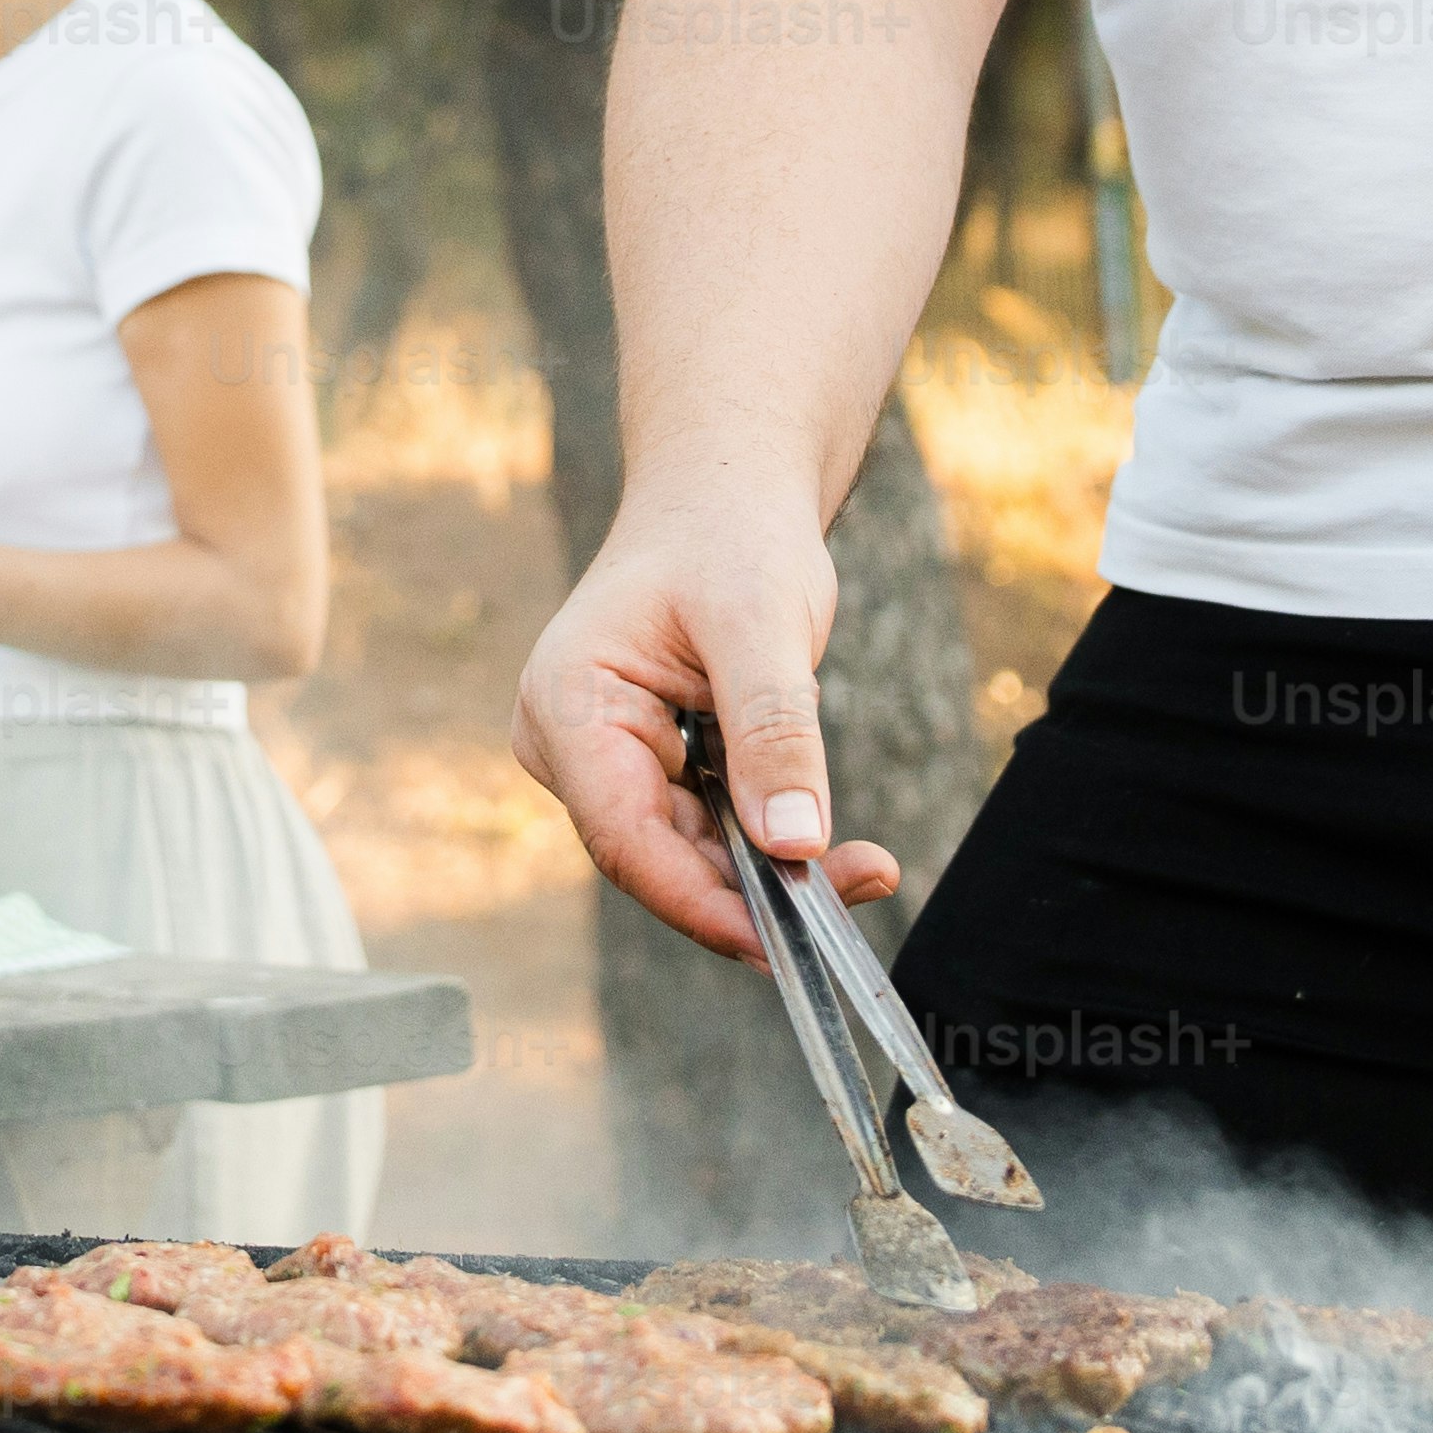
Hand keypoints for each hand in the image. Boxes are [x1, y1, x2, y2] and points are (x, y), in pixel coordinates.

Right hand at [514, 469, 898, 960]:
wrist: (727, 496)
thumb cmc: (731, 535)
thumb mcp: (762, 621)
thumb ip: (775, 731)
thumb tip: (796, 845)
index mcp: (566, 704)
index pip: (623, 837)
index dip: (702, 901)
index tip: (787, 937)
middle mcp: (571, 744)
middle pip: (655, 860)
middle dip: (753, 893)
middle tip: (862, 885)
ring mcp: (608, 762)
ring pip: (686, 858)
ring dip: (770, 875)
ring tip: (865, 870)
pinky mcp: (652, 770)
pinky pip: (707, 832)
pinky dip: (769, 845)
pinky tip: (833, 849)